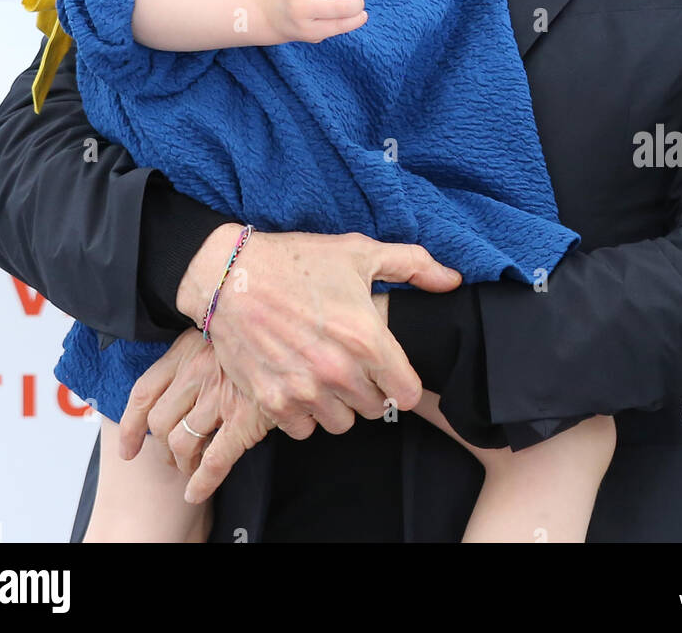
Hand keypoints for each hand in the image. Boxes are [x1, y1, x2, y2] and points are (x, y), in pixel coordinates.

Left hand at [118, 328, 276, 501]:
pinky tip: (196, 492)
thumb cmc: (255, 333)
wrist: (293, 334)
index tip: (128, 449)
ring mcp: (219, 397)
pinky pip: (214, 461)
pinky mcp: (244, 419)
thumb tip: (177, 386)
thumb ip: (194, 353)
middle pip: (159, 423)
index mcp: (186, 350)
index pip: (143, 393)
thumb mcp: (217, 330)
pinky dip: (201, 482)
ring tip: (191, 468)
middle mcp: (196, 373)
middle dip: (162, 449)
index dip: (130, 427)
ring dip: (183, 463)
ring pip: (182, 443)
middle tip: (173, 458)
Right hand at [175, 225, 462, 446]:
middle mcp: (338, 371)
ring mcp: (303, 391)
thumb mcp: (359, 252)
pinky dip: (303, 413)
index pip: (408, 393)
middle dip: (369, 389)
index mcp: (367, 338)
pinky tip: (298, 382)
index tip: (388, 368)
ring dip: (337, 404)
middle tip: (351, 363)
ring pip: (341, 423)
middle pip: (376, 409)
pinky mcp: (271, 402)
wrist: (229, 275)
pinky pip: (303, 429)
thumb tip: (452, 281)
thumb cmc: (297, 260)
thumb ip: (413, 265)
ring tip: (324, 373)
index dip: (401, 381)